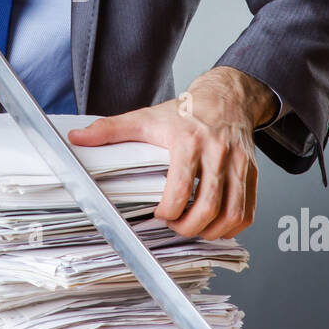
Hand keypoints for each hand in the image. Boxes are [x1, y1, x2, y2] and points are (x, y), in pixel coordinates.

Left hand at [68, 67, 278, 240]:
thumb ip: (111, 129)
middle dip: (188, 226)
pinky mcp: (251, 173)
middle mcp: (217, 153)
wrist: (227, 97)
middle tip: (175, 225)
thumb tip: (77, 137)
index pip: (181, 188)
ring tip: (195, 229)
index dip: (168, 211)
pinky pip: (248, 211)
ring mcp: (238, 164)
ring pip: (232, 212)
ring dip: (212, 231)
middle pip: (209, 205)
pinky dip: (233, 227)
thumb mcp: (146, 117)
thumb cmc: (185, 112)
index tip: (158, 214)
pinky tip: (216, 226)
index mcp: (188, 141)